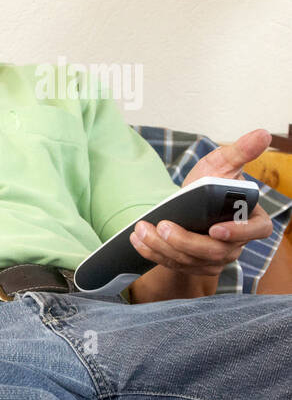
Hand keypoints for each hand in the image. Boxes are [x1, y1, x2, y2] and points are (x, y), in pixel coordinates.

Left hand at [130, 129, 274, 278]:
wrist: (186, 204)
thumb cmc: (209, 184)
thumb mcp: (221, 165)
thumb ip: (240, 152)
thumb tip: (262, 133)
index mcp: (251, 220)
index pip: (256, 231)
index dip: (238, 233)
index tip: (215, 229)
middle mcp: (235, 245)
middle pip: (214, 251)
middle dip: (185, 241)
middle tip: (163, 226)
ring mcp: (214, 259)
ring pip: (190, 260)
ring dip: (162, 246)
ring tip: (142, 228)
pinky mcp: (192, 266)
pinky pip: (172, 264)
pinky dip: (152, 253)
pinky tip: (137, 240)